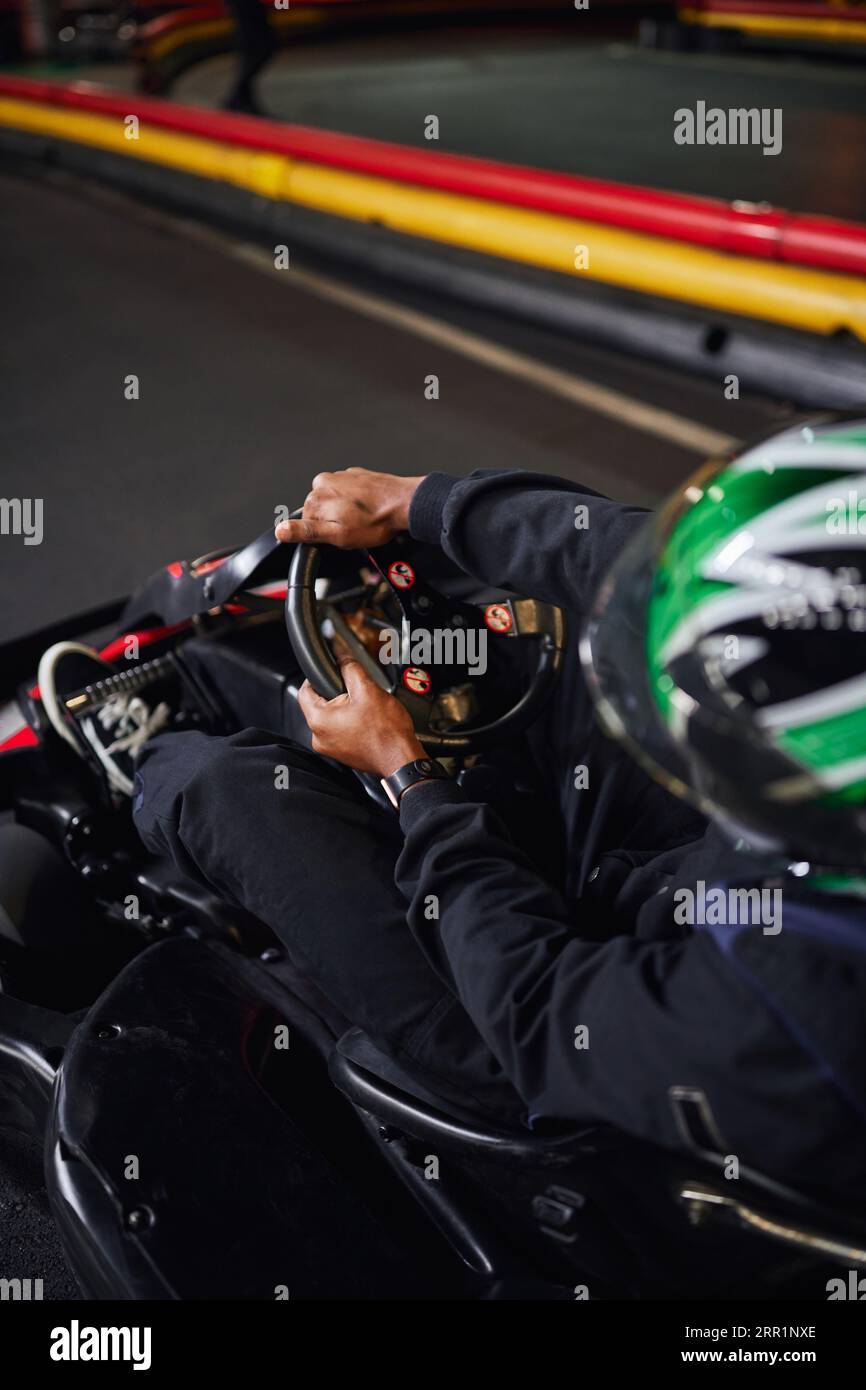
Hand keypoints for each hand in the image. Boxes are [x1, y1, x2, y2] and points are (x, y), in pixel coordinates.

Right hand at [275, 468, 425, 549]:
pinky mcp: (356, 475)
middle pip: (320, 511)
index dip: (324, 534)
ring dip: (345, 512)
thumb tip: (281, 531)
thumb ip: (306, 532)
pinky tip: (369, 510)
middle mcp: (324, 483)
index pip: (307, 523)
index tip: (339, 536)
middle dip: (334, 522)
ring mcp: (341, 476)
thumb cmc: (376, 520)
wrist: (404, 503)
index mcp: (316, 498)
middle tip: (354, 529)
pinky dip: (357, 502)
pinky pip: (349, 493)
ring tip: (364, 519)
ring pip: (335, 501)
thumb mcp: (338, 535)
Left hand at [298, 653, 425, 777]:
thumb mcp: (367, 689)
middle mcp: (319, 737)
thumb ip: (350, 668)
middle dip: (335, 694)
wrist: (401, 758)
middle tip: (355, 691)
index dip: (316, 677)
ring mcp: (330, 747)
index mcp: (318, 720)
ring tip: (364, 708)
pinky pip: (339, 730)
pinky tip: (367, 721)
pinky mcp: (341, 753)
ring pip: (331, 717)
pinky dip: (350, 722)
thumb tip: (341, 655)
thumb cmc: (386, 732)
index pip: (304, 690)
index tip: (329, 672)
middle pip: (319, 704)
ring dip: (344, 708)